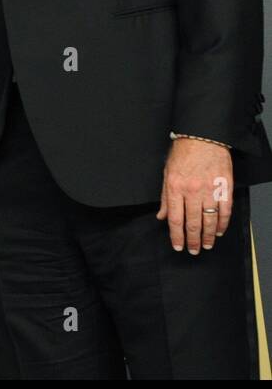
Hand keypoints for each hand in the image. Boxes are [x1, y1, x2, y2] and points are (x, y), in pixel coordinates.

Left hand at [155, 136, 233, 253]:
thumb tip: (162, 216)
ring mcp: (210, 190)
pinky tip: (220, 230)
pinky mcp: (225, 187)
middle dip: (193, 240)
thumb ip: (165, 198)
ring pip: (210, 220)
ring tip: (207, 245)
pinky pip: (225, 210)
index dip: (176, 236)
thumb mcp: (167, 174)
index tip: (178, 246)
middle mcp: (192, 191)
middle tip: (194, 250)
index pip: (175, 219)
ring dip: (209, 235)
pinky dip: (223, 223)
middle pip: (193, 223)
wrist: (202, 138)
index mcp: (175, 188)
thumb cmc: (183, 154)